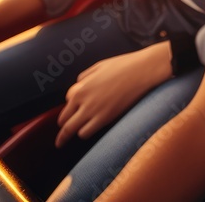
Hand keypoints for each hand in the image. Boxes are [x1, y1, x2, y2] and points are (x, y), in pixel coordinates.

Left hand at [55, 42, 171, 147]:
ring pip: (74, 131)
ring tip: (81, 132)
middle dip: (63, 130)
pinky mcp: (105, 118)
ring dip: (77, 130)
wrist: (142, 70)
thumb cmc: (123, 65)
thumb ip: (85, 76)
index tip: (71, 115)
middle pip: (65, 123)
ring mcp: (94, 111)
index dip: (68, 111)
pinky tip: (91, 130)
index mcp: (80, 89)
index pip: (65, 107)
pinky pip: (86, 132)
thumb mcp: (99, 66)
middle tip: (62, 139)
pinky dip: (87, 132)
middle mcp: (83, 102)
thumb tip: (78, 85)